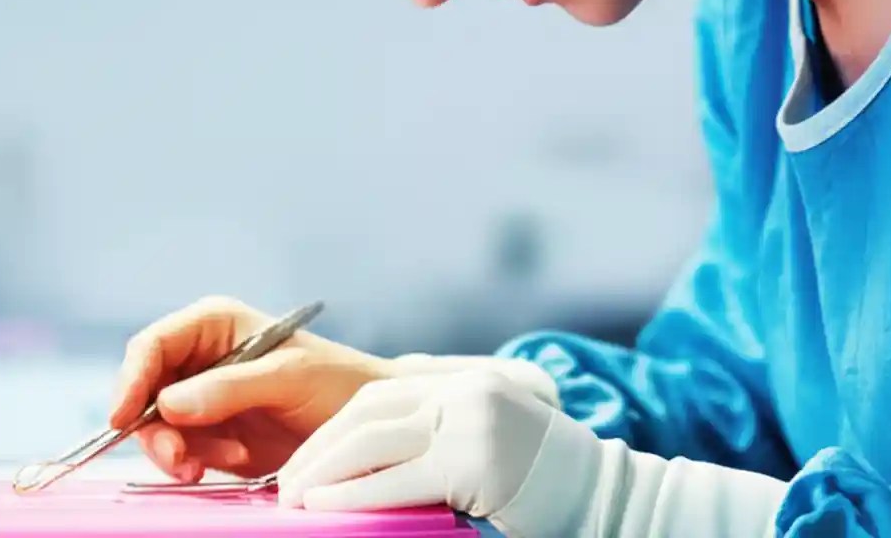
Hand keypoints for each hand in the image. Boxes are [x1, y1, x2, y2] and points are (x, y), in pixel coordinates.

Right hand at [109, 296, 392, 481]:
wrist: (364, 421)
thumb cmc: (336, 381)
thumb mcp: (288, 377)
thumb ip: (230, 388)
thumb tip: (168, 403)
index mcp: (214, 325)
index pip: (152, 346)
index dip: (130, 379)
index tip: (123, 418)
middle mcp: (200, 359)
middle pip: (143, 392)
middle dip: (154, 430)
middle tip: (180, 459)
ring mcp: (202, 398)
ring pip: (155, 427)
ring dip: (175, 451)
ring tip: (212, 462)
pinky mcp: (210, 433)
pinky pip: (179, 450)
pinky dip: (193, 461)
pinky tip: (232, 459)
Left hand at [276, 371, 551, 517]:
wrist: (604, 495)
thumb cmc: (542, 484)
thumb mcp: (483, 445)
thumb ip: (433, 441)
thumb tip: (359, 467)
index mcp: (464, 383)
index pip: (379, 398)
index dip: (333, 431)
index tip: (302, 462)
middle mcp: (465, 393)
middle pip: (367, 412)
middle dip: (318, 450)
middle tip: (285, 485)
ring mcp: (471, 423)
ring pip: (373, 440)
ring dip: (323, 470)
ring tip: (294, 498)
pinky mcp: (475, 461)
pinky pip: (398, 478)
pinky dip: (354, 493)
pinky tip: (324, 506)